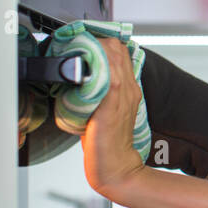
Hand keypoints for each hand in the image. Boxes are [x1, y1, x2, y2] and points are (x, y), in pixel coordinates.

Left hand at [82, 37, 146, 198]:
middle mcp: (128, 89)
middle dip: (95, 40)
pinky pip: (107, 76)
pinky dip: (95, 67)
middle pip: (116, 47)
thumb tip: (85, 82)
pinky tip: (82, 64)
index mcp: (130, 89)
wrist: (116, 166)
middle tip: (78, 43)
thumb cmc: (108, 144)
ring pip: (112, 56)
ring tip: (77, 50)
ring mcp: (121, 95)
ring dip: (94, 48)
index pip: (121, 51)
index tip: (86, 42)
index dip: (103, 41)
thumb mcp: (108, 112)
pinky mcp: (109, 104)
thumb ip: (102, 95)